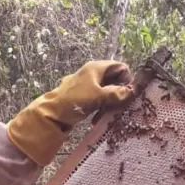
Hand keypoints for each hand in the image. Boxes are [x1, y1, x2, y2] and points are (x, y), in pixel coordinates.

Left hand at [7, 60, 132, 165]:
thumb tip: (131, 92)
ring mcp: (88, 84)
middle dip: (119, 93)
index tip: (128, 93)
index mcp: (95, 68)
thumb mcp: (98, 96)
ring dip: (110, 102)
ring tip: (108, 113)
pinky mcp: (85, 96)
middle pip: (114, 79)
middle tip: (121, 105)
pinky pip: (99, 99)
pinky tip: (98, 117)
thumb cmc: (75, 100)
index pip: (119, 67)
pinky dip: (101, 107)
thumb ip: (116, 94)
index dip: (126, 78)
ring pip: (107, 91)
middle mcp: (92, 73)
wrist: (52, 113)